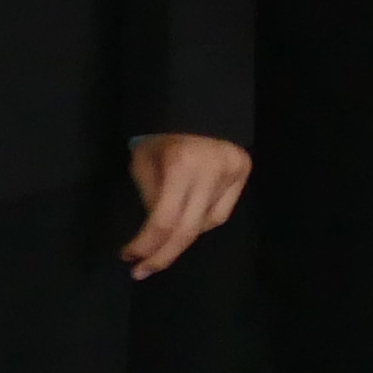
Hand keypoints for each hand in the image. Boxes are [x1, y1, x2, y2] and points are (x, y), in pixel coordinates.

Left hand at [125, 132, 254, 276]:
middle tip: (142, 271)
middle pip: (188, 231)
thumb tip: (155, 233)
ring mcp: (232, 172)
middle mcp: (211, 171)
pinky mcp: (244, 171)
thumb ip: (151, 199)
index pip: (163, 220)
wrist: (195, 101)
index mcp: (180, 164)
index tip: (128, 256)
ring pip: (206, 225)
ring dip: (181, 237)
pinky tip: (187, 221)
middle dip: (162, 255)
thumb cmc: (160, 132)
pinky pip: (221, 212)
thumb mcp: (143, 163)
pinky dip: (202, 222)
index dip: (145, 244)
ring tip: (163, 241)